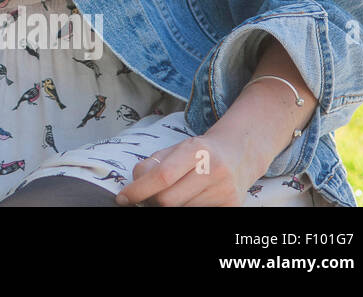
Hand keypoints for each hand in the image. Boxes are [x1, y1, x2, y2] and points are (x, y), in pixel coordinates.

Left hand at [115, 128, 264, 206]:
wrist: (239, 153)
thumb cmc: (200, 151)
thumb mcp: (175, 149)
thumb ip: (153, 165)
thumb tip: (134, 185)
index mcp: (196, 151)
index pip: (162, 177)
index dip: (139, 190)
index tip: (123, 197)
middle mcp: (213, 170)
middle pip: (169, 200)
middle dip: (152, 200)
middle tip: (149, 196)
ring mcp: (224, 190)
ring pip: (181, 210)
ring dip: (170, 205)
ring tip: (175, 192)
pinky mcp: (232, 206)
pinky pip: (197, 214)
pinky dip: (186, 208)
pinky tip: (189, 197)